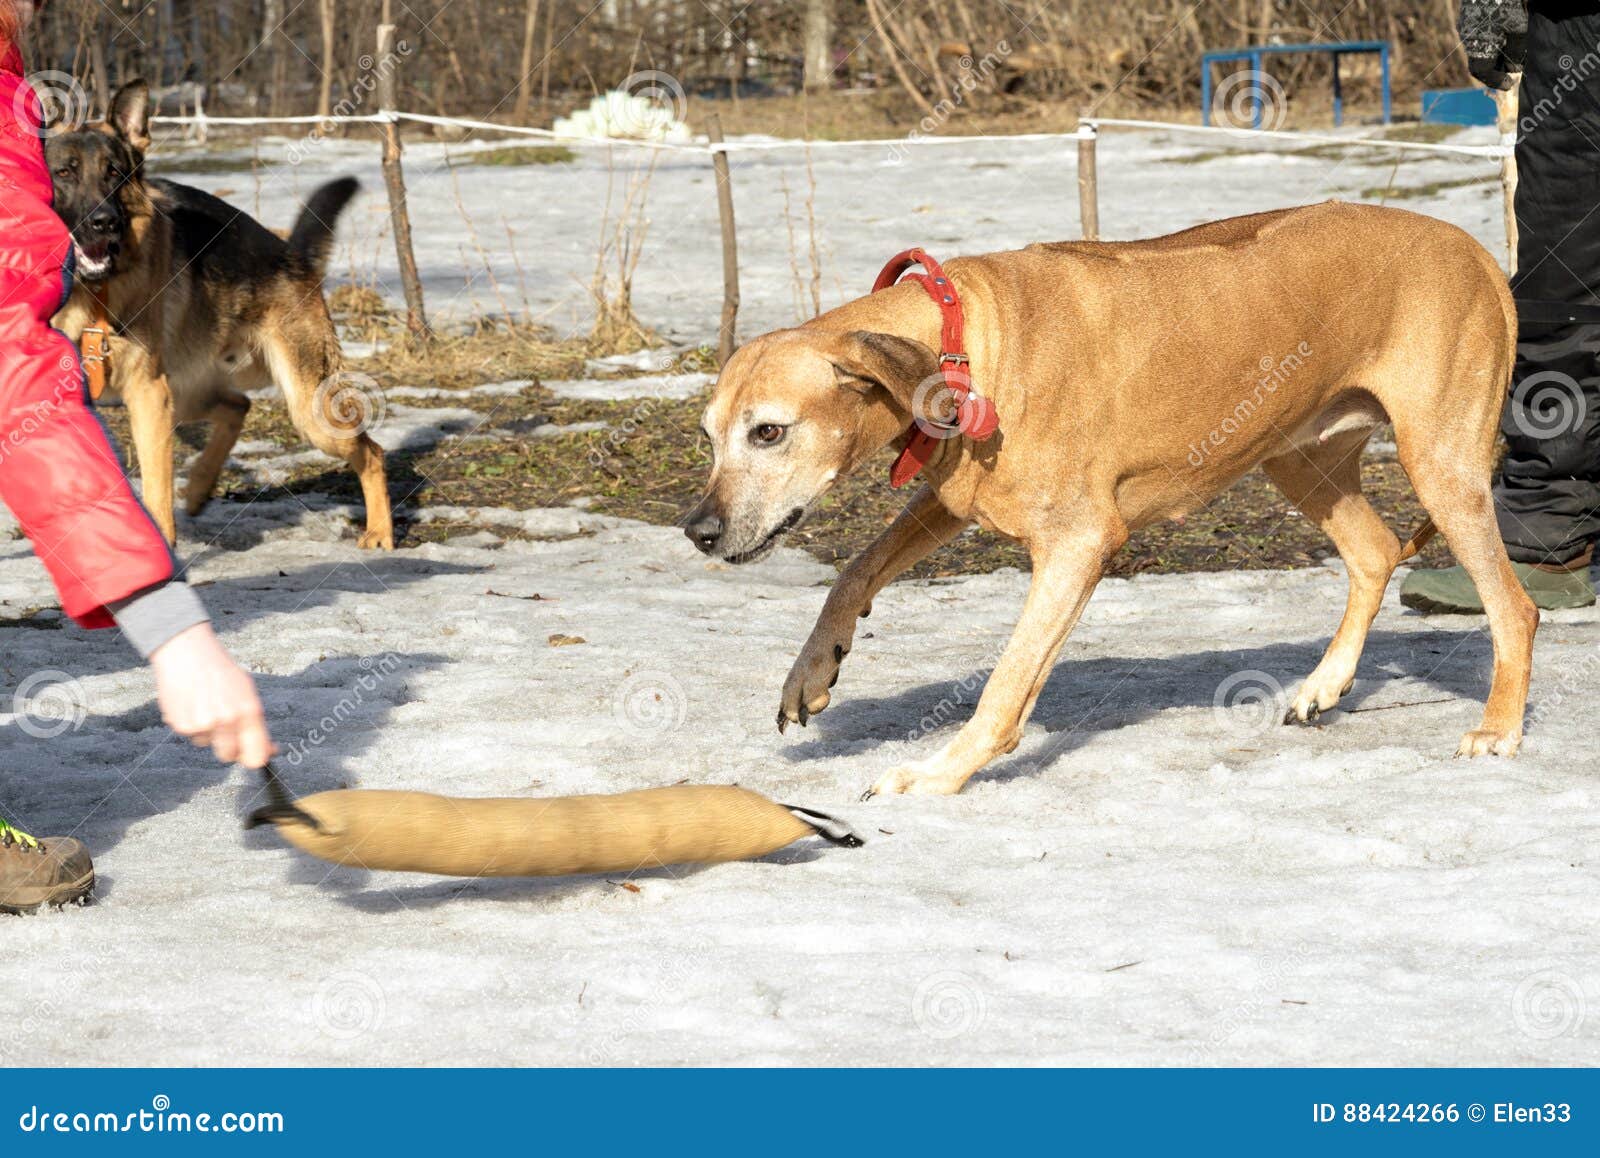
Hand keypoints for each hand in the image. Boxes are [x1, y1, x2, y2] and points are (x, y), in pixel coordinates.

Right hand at [148, 623, 274, 766]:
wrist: (187, 653)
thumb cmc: (221, 672)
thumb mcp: (246, 692)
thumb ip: (256, 723)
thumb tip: (269, 750)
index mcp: (249, 711)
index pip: (256, 755)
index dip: (256, 760)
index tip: (255, 758)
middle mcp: (226, 720)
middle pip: (229, 756)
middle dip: (229, 748)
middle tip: (225, 729)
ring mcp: (202, 724)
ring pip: (207, 744)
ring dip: (208, 732)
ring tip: (205, 705)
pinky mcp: (181, 725)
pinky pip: (190, 735)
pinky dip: (191, 724)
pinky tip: (191, 703)